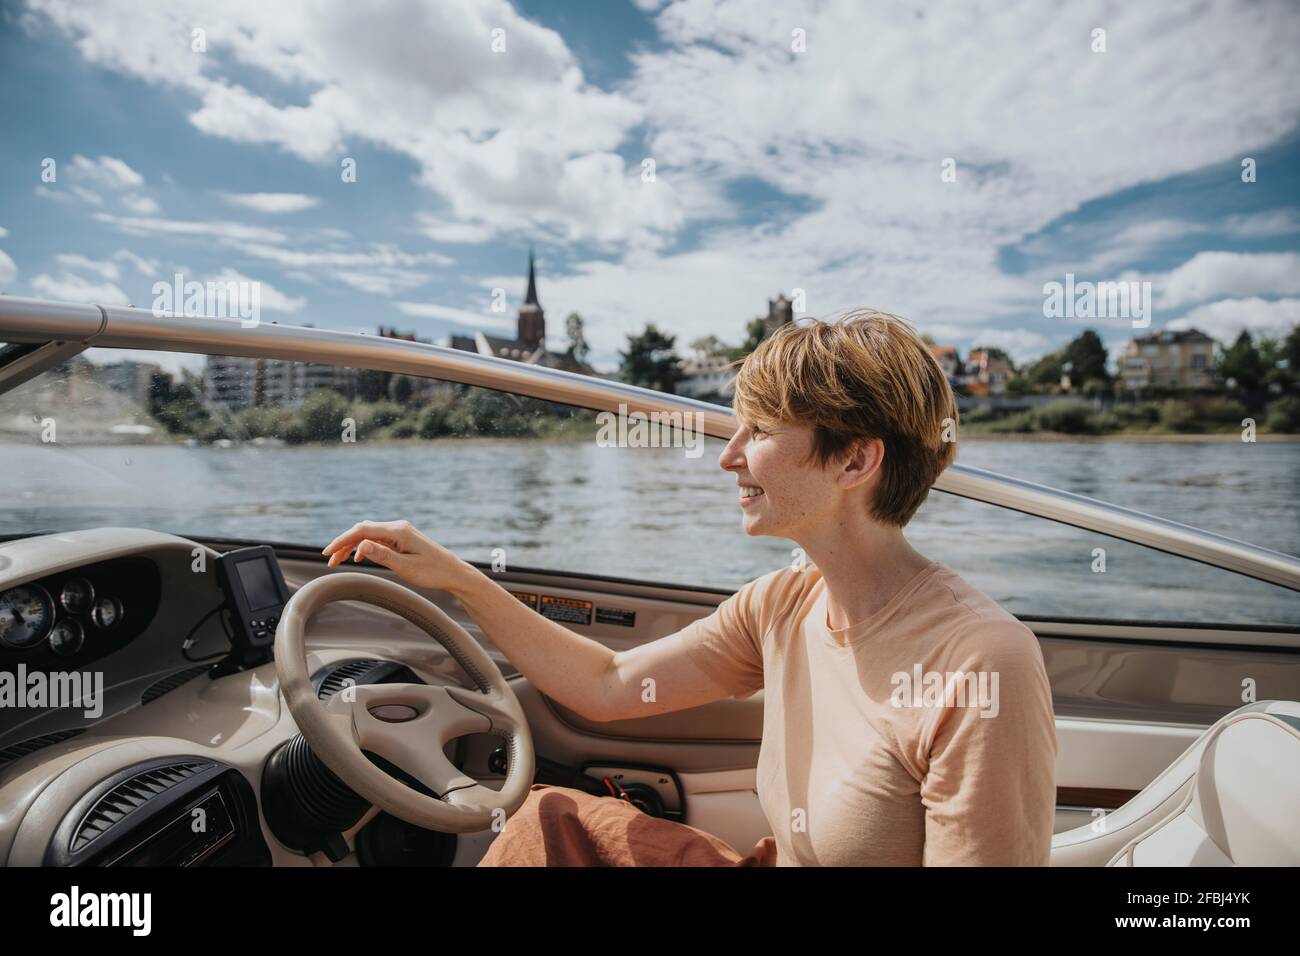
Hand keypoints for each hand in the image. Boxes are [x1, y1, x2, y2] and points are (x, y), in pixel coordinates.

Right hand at [321, 520, 470, 592]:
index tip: (328, 553)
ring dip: (352, 546)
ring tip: (338, 561)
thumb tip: (361, 545)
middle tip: (330, 561)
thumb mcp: (405, 567)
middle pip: (362, 530)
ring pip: (368, 534)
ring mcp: (400, 532)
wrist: (452, 572)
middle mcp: (398, 527)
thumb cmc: (432, 572)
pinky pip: (377, 538)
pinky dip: (364, 546)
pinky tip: (358, 557)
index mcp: (398, 531)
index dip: (342, 540)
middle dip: (343, 544)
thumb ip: (382, 555)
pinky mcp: (402, 539)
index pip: (362, 531)